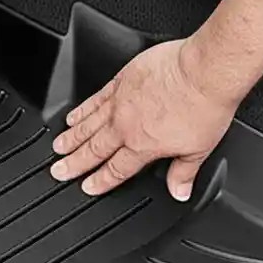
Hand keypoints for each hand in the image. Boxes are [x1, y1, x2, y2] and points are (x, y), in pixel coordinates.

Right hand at [50, 39, 238, 199]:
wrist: (204, 70)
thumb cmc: (205, 104)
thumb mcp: (199, 149)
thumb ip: (183, 173)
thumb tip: (178, 192)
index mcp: (144, 146)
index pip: (116, 170)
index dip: (100, 181)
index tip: (87, 187)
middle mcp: (127, 127)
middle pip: (94, 150)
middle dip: (74, 164)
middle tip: (58, 171)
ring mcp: (121, 102)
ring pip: (88, 125)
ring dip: (72, 139)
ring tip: (58, 148)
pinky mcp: (122, 80)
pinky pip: (95, 99)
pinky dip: (82, 110)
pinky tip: (72, 116)